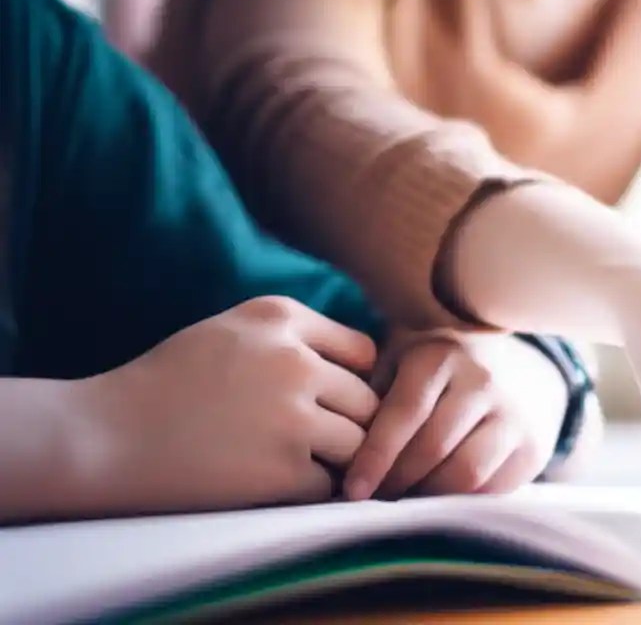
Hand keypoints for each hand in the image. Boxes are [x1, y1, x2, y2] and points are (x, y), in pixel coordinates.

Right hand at [84, 296, 377, 513]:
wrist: (104, 436)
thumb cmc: (167, 384)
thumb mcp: (230, 331)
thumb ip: (294, 337)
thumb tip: (369, 366)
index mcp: (280, 317)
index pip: (364, 351)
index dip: (351, 382)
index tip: (324, 401)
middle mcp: (294, 360)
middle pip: (369, 400)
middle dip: (350, 424)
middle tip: (315, 442)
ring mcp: (292, 416)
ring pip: (360, 443)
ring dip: (337, 459)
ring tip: (297, 462)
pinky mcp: (283, 469)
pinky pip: (329, 484)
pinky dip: (311, 490)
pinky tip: (274, 483)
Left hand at [344, 333, 567, 499]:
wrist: (504, 368)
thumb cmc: (427, 375)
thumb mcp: (395, 367)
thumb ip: (368, 399)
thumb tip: (333, 454)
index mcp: (440, 355)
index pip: (404, 413)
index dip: (375, 457)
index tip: (351, 489)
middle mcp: (482, 380)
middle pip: (433, 448)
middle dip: (397, 483)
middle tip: (373, 501)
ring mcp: (512, 413)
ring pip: (466, 474)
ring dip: (427, 496)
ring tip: (403, 502)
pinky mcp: (531, 446)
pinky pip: (491, 489)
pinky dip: (458, 503)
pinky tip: (436, 500)